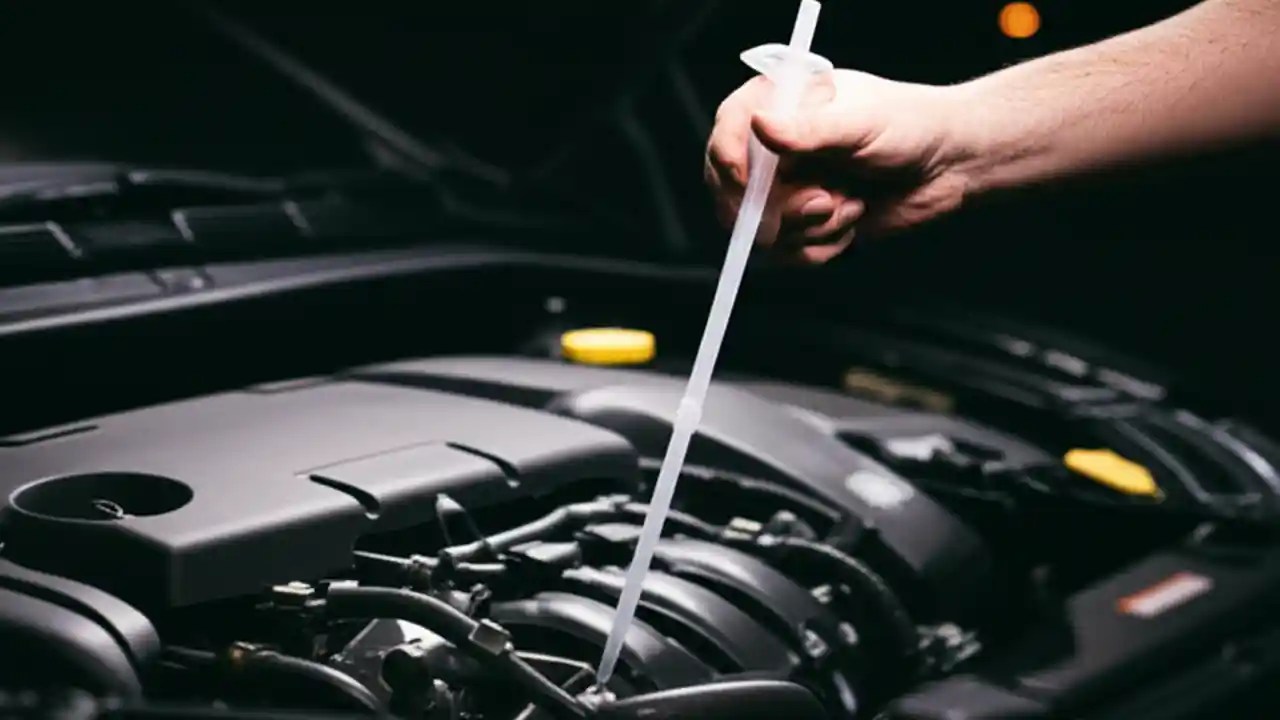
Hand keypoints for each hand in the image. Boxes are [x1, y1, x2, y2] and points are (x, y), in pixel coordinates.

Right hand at [704, 69, 973, 263]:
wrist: (949, 166)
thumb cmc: (910, 127)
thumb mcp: (860, 123)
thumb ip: (808, 130)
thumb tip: (760, 125)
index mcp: (782, 104)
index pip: (729, 128)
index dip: (729, 160)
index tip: (749, 185)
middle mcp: (776, 148)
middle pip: (732, 189)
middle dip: (780, 208)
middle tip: (822, 203)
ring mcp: (788, 188)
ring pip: (763, 229)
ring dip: (812, 227)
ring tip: (850, 202)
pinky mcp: (805, 224)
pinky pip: (789, 253)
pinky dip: (823, 246)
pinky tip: (853, 219)